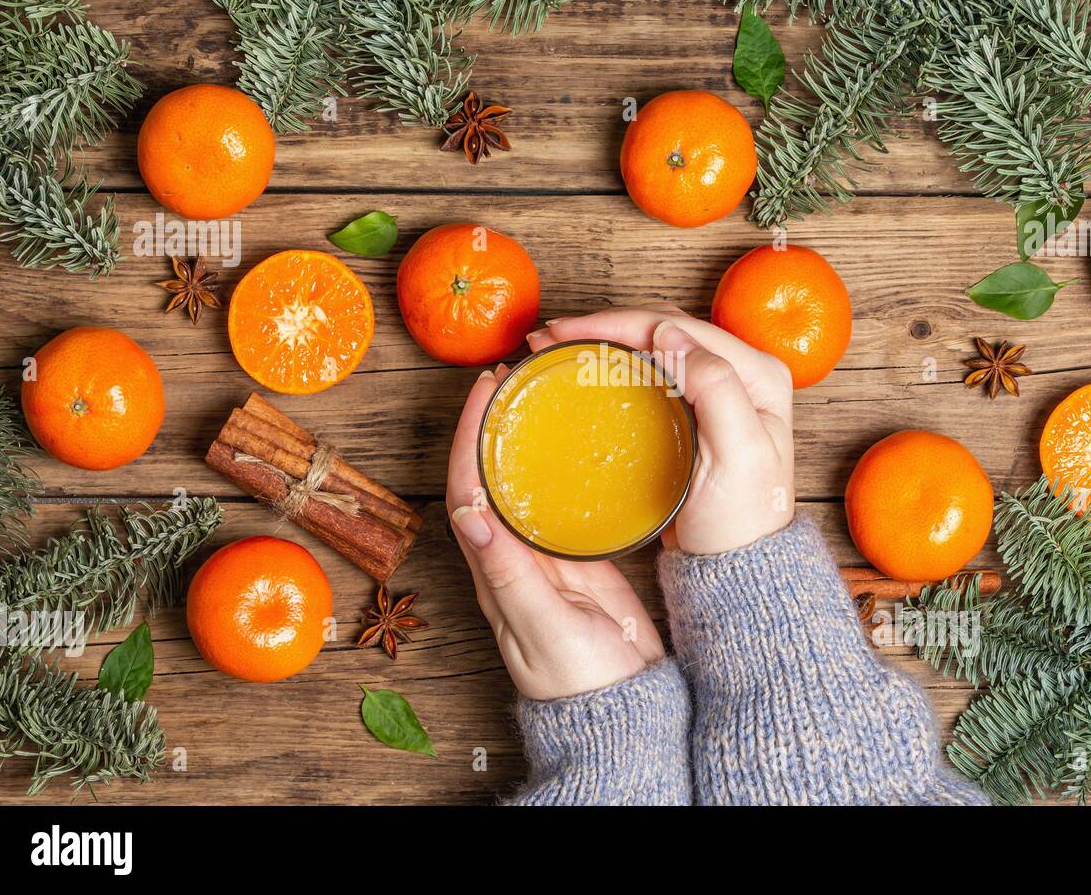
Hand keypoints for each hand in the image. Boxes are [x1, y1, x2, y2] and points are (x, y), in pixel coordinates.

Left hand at [446, 366, 664, 700]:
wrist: (624, 714)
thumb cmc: (582, 682)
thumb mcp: (546, 628)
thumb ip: (510, 574)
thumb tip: (468, 513)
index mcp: (494, 573)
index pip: (466, 490)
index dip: (468, 438)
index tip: (484, 390)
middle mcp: (509, 561)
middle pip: (485, 479)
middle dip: (488, 425)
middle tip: (508, 377)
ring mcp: (541, 561)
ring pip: (517, 487)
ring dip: (516, 440)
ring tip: (534, 394)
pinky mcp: (574, 563)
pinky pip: (552, 505)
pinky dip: (552, 468)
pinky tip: (571, 447)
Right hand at [528, 305, 794, 554]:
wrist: (735, 568)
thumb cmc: (741, 520)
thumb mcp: (738, 453)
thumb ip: (715, 387)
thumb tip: (669, 334)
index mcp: (759, 374)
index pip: (681, 329)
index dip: (622, 323)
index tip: (570, 332)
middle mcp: (742, 373)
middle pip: (666, 329)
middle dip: (608, 324)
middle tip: (553, 334)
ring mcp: (717, 391)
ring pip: (655, 345)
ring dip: (608, 338)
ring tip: (560, 343)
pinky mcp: (694, 411)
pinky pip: (651, 372)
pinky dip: (617, 363)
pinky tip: (588, 367)